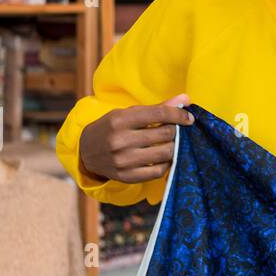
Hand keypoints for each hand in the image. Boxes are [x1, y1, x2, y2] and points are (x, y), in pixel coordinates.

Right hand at [79, 95, 193, 183]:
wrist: (86, 152)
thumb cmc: (112, 128)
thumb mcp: (127, 114)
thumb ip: (157, 108)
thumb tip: (186, 98)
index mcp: (120, 119)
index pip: (159, 113)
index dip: (179, 114)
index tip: (189, 118)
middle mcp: (120, 140)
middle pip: (164, 134)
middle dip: (176, 131)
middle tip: (176, 131)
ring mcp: (123, 160)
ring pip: (165, 153)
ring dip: (174, 147)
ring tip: (171, 143)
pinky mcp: (127, 176)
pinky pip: (158, 171)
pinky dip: (166, 164)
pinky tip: (163, 158)